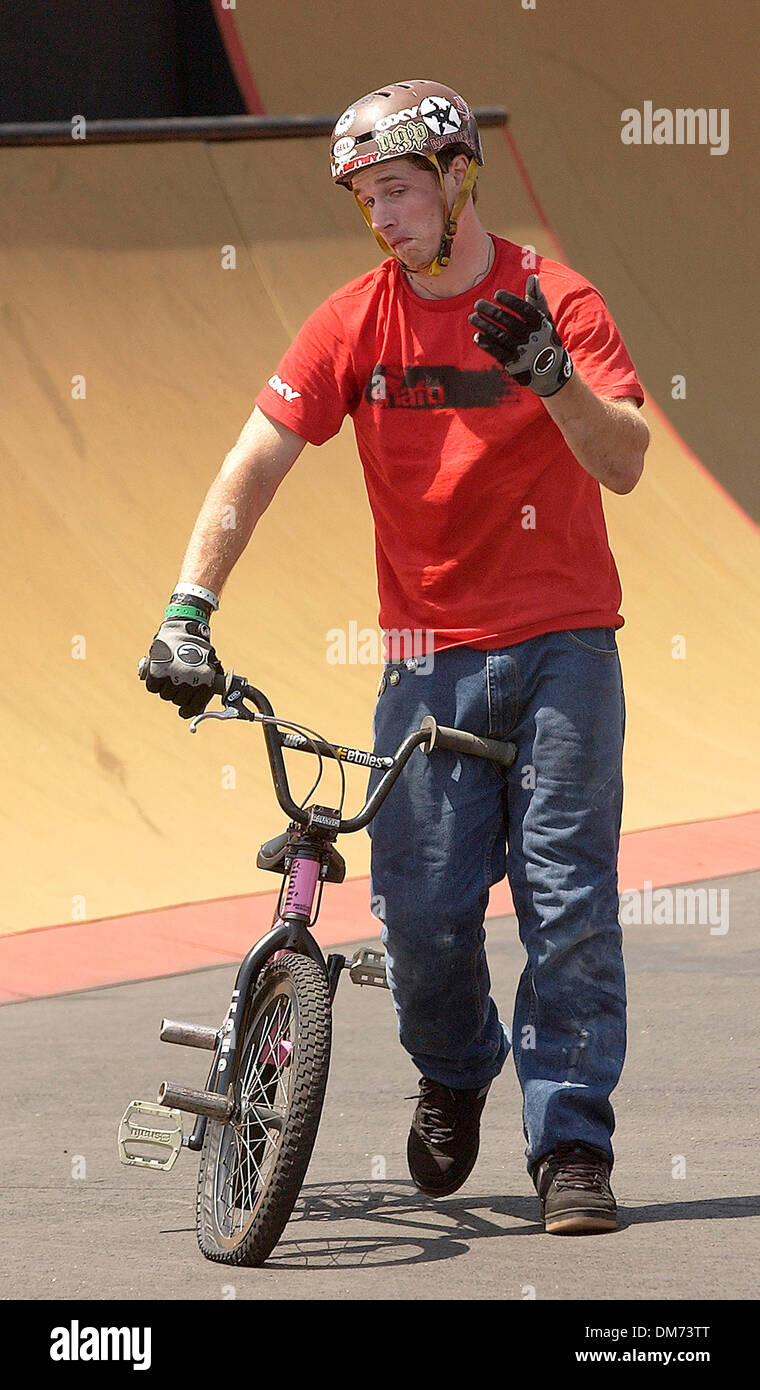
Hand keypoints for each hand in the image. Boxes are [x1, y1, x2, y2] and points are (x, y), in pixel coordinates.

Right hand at [142, 617, 222, 718]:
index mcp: (204, 682)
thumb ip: (207, 686)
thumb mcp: (210, 666)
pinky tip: (159, 673)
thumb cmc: (199, 648)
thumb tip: (199, 708)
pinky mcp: (158, 671)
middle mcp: (190, 682)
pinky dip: (154, 682)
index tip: (185, 705)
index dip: (187, 709)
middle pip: (177, 701)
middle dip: (178, 692)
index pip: (191, 710)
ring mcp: (174, 677)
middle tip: (179, 678)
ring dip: (166, 686)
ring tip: (171, 672)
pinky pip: (153, 687)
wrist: (185, 627)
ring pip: (165, 695)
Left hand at [469, 274, 572, 396]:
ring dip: (484, 325)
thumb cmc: (545, 338)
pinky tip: (476, 336)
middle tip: (478, 303)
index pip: (524, 309)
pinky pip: (496, 352)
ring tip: (472, 317)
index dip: (510, 300)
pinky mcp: (514, 366)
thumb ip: (537, 298)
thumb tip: (532, 277)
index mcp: (541, 324)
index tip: (497, 294)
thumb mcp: (545, 319)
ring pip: (499, 336)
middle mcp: (532, 338)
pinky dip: (485, 344)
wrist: (551, 372)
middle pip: (508, 321)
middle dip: (490, 311)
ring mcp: (522, 353)